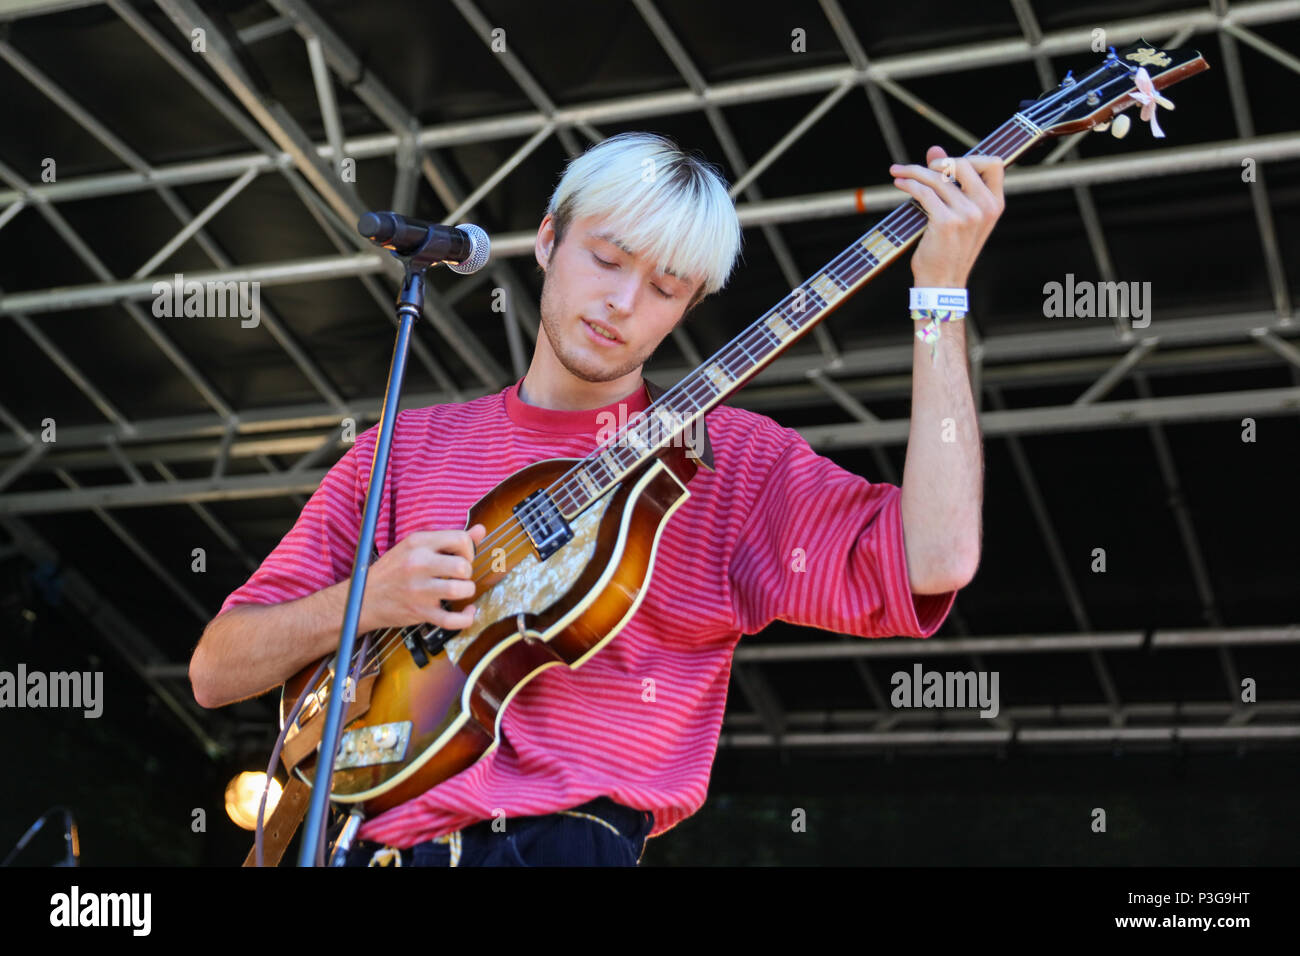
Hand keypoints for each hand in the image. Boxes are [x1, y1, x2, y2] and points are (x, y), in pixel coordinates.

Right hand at [362, 525, 486, 630]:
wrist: (363, 598)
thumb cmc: (392, 570)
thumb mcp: (415, 546)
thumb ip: (449, 538)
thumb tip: (481, 530)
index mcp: (418, 543)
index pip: (460, 539)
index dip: (468, 550)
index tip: (462, 557)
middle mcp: (418, 564)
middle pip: (463, 566)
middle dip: (468, 572)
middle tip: (458, 576)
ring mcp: (419, 590)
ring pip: (461, 590)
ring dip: (467, 591)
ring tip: (459, 590)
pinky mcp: (420, 613)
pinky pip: (452, 620)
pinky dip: (466, 618)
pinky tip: (467, 612)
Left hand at [889, 146, 1004, 288]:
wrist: (943, 283)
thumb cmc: (949, 250)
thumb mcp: (958, 216)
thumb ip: (950, 182)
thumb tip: (935, 149)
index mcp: (995, 205)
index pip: (994, 164)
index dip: (971, 157)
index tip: (947, 163)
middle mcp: (985, 208)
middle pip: (963, 164)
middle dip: (936, 162)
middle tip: (918, 169)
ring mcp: (968, 215)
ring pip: (938, 178)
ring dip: (914, 172)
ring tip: (899, 173)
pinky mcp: (946, 222)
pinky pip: (924, 193)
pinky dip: (909, 185)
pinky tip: (900, 184)